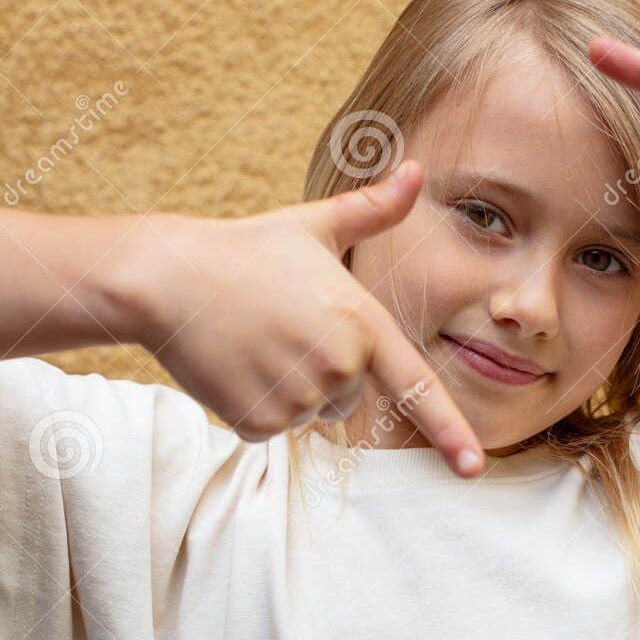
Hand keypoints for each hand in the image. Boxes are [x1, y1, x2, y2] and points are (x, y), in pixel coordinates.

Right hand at [113, 162, 483, 474]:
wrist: (166, 277)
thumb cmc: (245, 250)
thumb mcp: (312, 226)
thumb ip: (372, 210)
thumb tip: (418, 171)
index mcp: (359, 321)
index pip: (415, 384)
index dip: (450, 431)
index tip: (473, 467)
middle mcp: (336, 364)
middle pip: (350, 395)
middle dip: (321, 371)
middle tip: (279, 328)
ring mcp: (297, 396)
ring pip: (310, 413)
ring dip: (286, 388)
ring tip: (253, 342)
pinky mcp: (258, 422)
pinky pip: (271, 428)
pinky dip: (253, 405)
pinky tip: (234, 364)